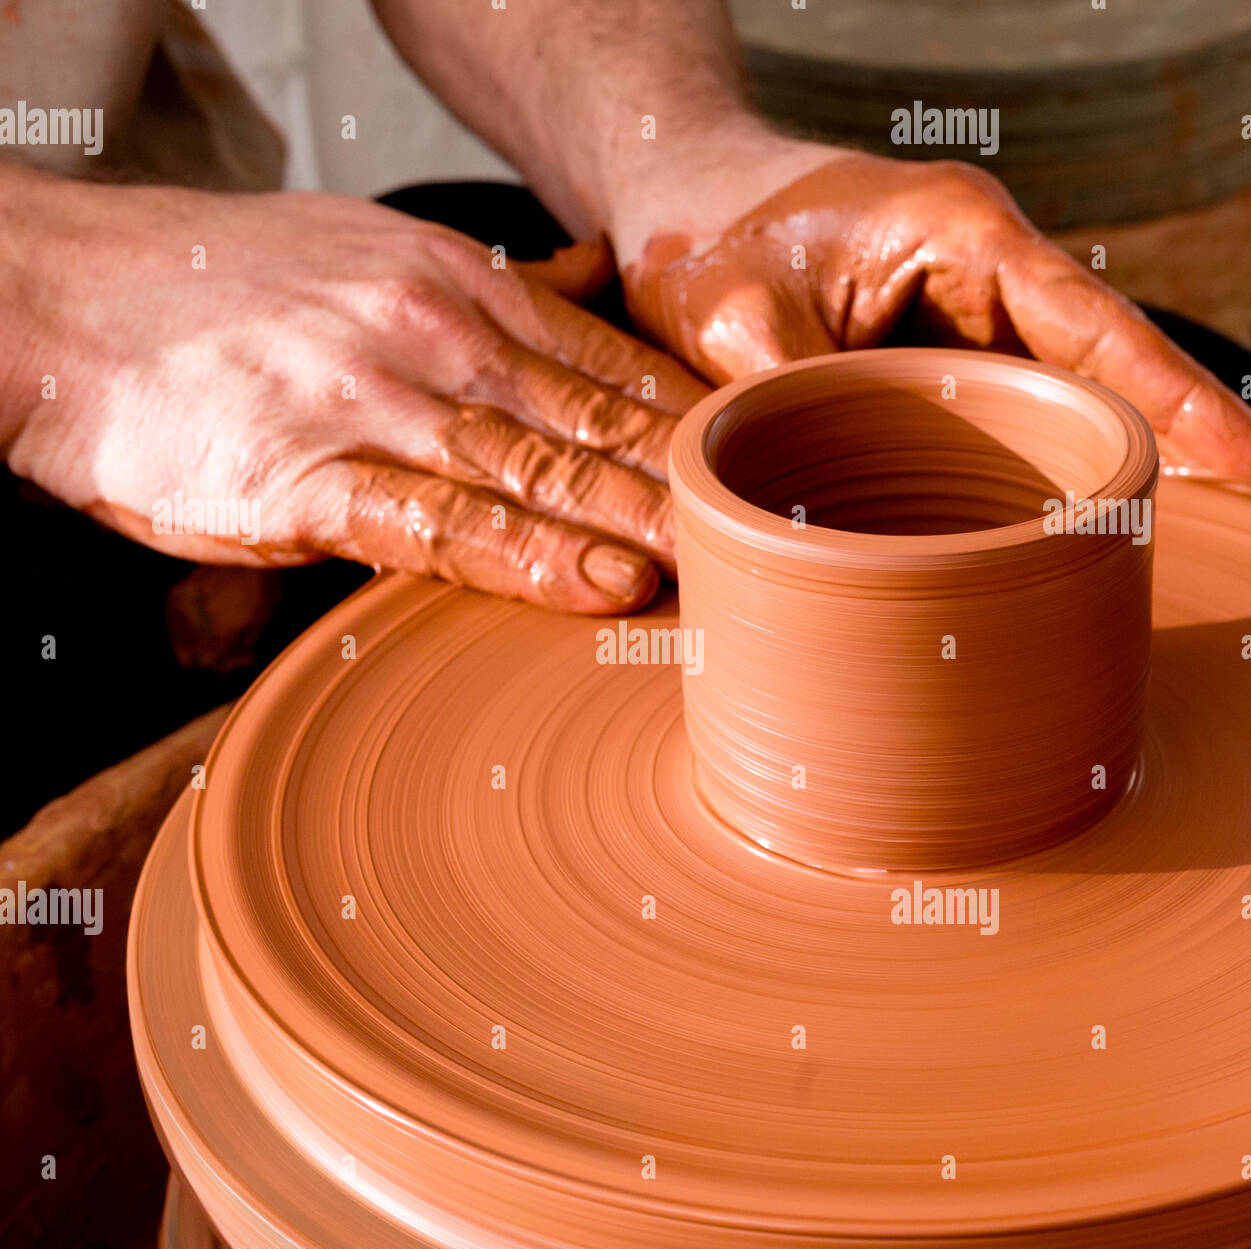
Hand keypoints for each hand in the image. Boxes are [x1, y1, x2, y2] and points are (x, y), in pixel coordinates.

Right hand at [1, 172, 706, 610]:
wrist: (58, 295)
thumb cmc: (213, 295)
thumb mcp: (362, 262)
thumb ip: (470, 307)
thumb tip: (567, 325)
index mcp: (456, 285)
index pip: (608, 364)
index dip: (694, 428)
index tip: (761, 477)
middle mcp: (433, 333)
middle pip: (597, 420)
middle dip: (695, 487)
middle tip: (779, 540)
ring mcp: (374, 402)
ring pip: (540, 468)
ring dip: (642, 525)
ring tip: (726, 575)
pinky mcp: (306, 475)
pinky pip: (442, 522)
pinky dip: (530, 556)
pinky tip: (599, 584)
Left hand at [619, 143, 1250, 489]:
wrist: (674, 207)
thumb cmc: (704, 237)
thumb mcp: (737, 324)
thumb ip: (798, 411)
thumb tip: (824, 528)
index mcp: (960, 236)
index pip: (1095, 325)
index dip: (1180, 398)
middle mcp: (979, 278)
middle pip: (1096, 373)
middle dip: (1165, 445)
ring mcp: (956, 326)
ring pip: (1047, 408)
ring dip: (1091, 473)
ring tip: (1153, 550)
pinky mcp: (925, 370)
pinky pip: (989, 429)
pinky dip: (1019, 480)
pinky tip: (1049, 538)